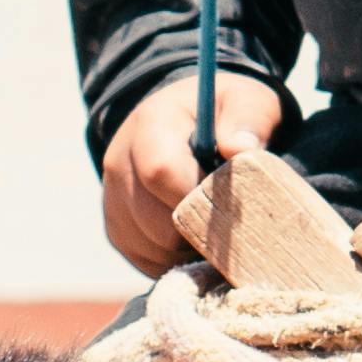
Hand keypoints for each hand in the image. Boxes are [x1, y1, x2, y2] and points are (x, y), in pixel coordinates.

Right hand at [99, 69, 286, 279]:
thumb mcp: (246, 101)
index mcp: (149, 125)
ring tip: (215, 224)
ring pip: (153, 247)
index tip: (233, 203)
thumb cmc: (223, 114)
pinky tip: (197, 236)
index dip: (200, 198)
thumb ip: (248, 119)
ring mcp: (113, 200)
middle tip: (231, 220)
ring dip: (190, 247)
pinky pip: (148, 261)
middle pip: (156, 221)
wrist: (187, 124)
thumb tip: (241, 149)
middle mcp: (119, 163)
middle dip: (200, 230)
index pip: (161, 172)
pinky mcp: (118, 230)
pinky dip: (178, 258)